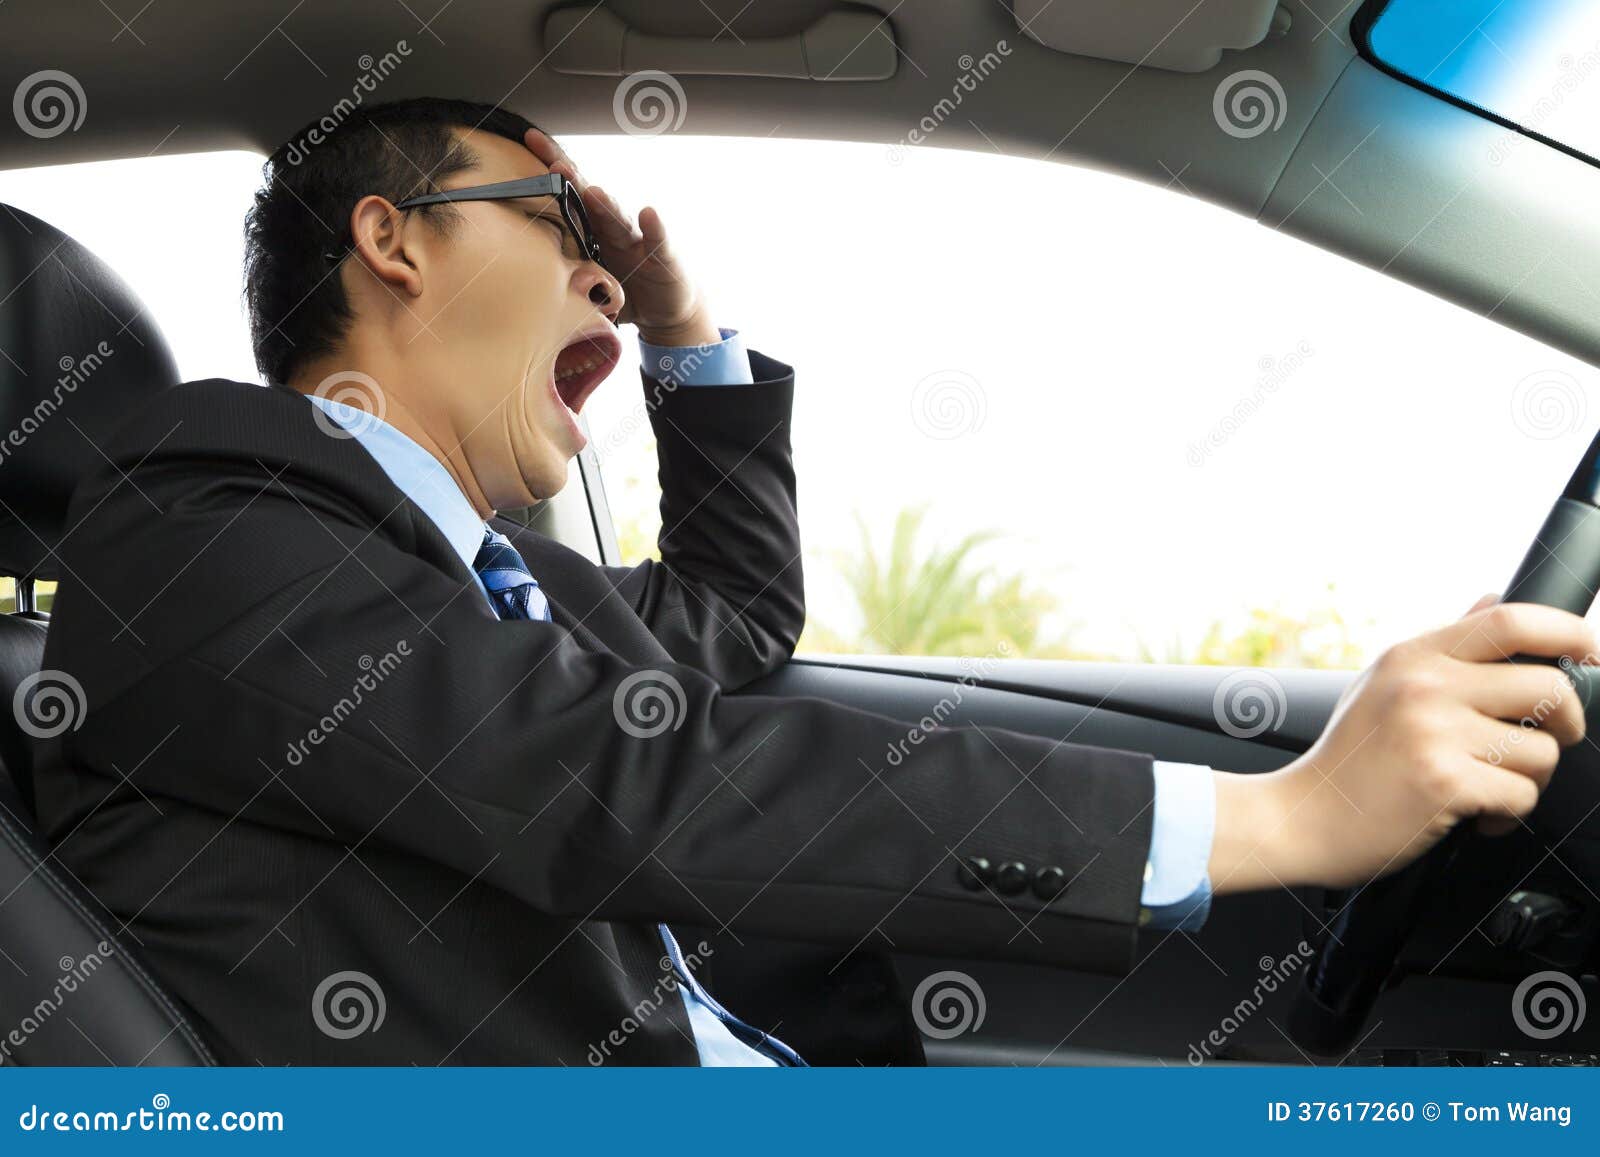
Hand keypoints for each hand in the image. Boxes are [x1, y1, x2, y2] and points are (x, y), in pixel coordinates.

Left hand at [524, 128, 719, 346]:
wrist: (667, 311)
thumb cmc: (624, 292)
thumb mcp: (585, 287)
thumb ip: (563, 281)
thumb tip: (529, 280)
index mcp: (591, 230)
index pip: (568, 194)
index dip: (551, 168)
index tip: (531, 139)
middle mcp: (613, 228)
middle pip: (590, 198)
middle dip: (573, 180)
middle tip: (556, 165)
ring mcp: (639, 241)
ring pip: (619, 220)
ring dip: (607, 205)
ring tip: (594, 193)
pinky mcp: (664, 259)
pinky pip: (658, 242)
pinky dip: (655, 229)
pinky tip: (649, 214)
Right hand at [1211, 598, 1592, 892]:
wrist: (1300, 818)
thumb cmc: (1346, 758)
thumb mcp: (1382, 684)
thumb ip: (1443, 646)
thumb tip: (1492, 600)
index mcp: (1413, 656)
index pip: (1509, 620)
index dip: (1567, 630)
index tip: (1590, 650)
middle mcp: (1424, 685)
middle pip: (1547, 685)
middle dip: (1567, 723)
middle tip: (1545, 742)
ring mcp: (1434, 732)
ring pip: (1543, 751)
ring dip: (1529, 779)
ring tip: (1488, 787)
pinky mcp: (1445, 782)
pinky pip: (1521, 796)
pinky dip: (1505, 816)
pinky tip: (1471, 816)